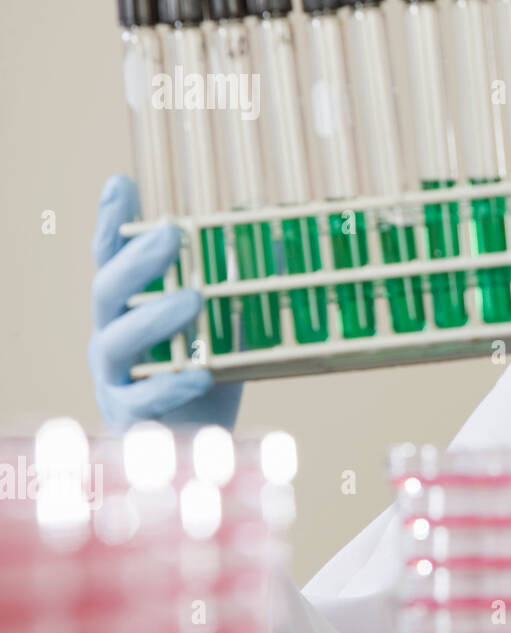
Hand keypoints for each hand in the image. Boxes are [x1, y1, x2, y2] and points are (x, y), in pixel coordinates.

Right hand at [89, 175, 241, 430]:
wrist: (198, 449)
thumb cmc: (208, 374)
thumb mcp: (229, 323)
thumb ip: (242, 283)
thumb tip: (281, 238)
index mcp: (131, 306)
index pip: (112, 258)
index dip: (112, 222)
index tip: (122, 183)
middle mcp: (113, 335)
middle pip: (106, 291)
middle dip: (137, 261)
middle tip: (170, 233)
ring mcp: (115, 378)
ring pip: (115, 342)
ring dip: (155, 318)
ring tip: (196, 297)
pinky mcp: (130, 418)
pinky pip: (142, 398)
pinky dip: (171, 384)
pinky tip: (201, 371)